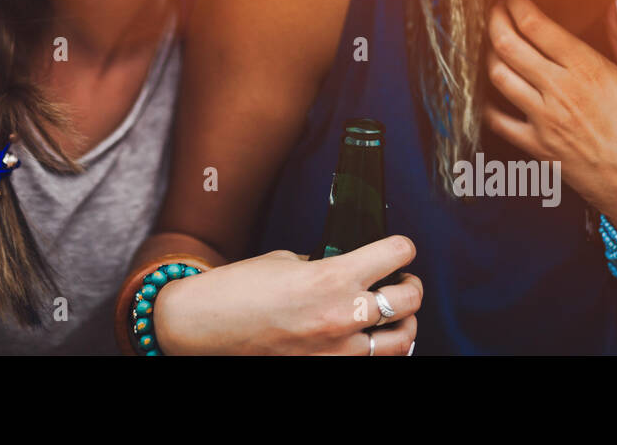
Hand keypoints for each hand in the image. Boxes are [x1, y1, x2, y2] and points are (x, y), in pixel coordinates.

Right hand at [153, 236, 420, 354]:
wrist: (204, 326)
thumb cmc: (237, 290)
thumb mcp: (285, 261)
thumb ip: (322, 265)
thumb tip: (344, 269)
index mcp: (331, 277)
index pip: (394, 255)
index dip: (403, 247)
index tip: (401, 247)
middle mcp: (342, 315)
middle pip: (408, 300)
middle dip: (411, 285)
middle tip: (404, 280)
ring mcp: (337, 350)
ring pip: (402, 341)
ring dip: (405, 324)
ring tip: (396, 314)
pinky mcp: (325, 369)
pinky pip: (370, 362)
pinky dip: (376, 349)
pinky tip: (370, 338)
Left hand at [483, 0, 616, 238]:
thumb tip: (616, 4)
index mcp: (587, 69)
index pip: (535, 24)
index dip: (516, 3)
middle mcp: (560, 90)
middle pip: (507, 44)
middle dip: (495, 20)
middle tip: (496, 10)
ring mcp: (545, 120)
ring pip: (498, 76)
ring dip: (491, 55)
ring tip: (496, 45)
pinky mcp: (537, 148)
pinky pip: (498, 121)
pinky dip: (489, 104)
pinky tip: (493, 94)